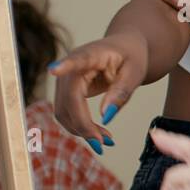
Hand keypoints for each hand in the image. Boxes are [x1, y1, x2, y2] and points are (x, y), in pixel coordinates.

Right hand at [49, 31, 147, 153]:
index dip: (64, 65)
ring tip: (107, 140)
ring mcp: (65, 79)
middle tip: (107, 142)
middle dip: (84, 124)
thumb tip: (106, 116)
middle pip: (69, 99)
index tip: (54, 69)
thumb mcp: (135, 72)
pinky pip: (67, 113)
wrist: (123, 48)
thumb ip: (121, 92)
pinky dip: (80, 127)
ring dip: (81, 129)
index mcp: (92, 54)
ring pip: (63, 111)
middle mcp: (72, 65)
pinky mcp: (65, 91)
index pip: (76, 60)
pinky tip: (98, 134)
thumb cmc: (131, 56)